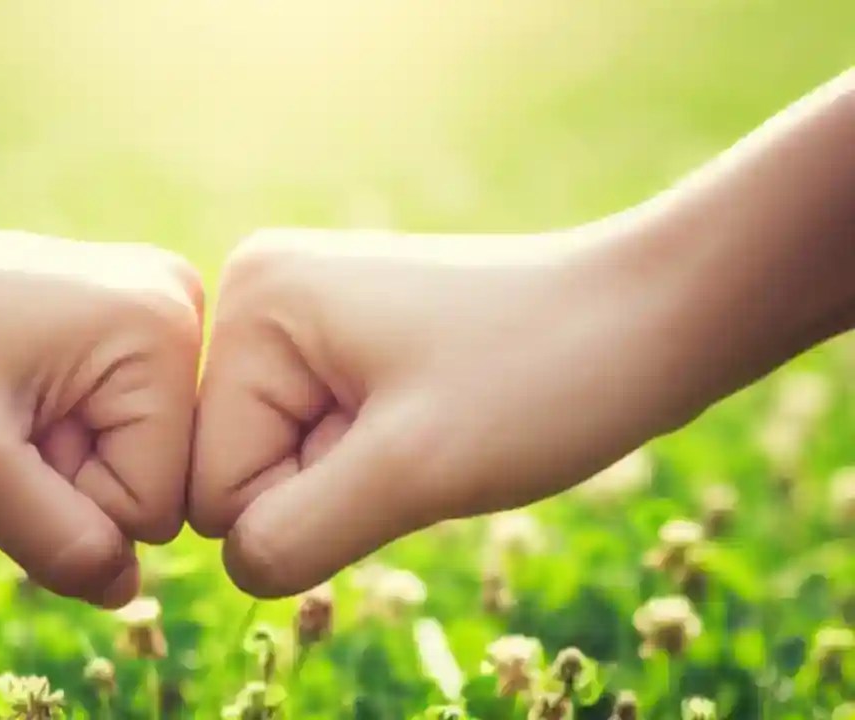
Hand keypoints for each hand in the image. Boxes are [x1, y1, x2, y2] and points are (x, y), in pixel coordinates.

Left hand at [0, 206, 201, 606]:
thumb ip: (59, 543)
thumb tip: (127, 591)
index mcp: (162, 332)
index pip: (155, 506)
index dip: (67, 503)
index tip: (3, 436)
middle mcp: (180, 308)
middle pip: (154, 482)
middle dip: (67, 479)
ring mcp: (154, 309)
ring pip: (131, 461)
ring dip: (58, 458)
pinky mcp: (123, 319)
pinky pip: (114, 426)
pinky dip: (56, 431)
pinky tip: (8, 387)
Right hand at [189, 227, 696, 597]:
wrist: (654, 316)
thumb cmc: (543, 378)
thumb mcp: (407, 473)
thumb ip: (292, 538)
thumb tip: (239, 569)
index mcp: (254, 299)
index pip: (215, 479)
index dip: (309, 502)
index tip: (398, 447)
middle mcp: (259, 295)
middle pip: (243, 470)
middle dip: (333, 487)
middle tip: (423, 437)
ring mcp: (302, 316)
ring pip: (285, 468)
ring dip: (362, 478)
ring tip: (437, 423)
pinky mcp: (341, 342)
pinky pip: (322, 445)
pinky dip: (379, 461)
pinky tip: (438, 419)